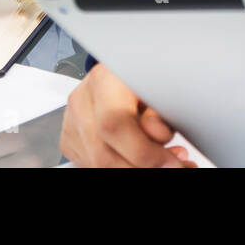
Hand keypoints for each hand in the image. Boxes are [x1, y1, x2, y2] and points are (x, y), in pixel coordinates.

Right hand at [60, 64, 192, 167]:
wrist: (119, 75)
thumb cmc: (140, 79)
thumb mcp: (157, 87)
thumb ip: (158, 113)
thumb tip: (157, 135)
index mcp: (104, 79)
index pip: (115, 124)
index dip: (143, 151)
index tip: (171, 162)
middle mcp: (82, 100)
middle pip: (104, 153)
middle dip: (142, 167)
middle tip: (173, 166)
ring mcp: (72, 122)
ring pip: (98, 163)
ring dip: (134, 169)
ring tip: (162, 163)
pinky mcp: (71, 140)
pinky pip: (93, 165)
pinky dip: (121, 167)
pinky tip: (141, 161)